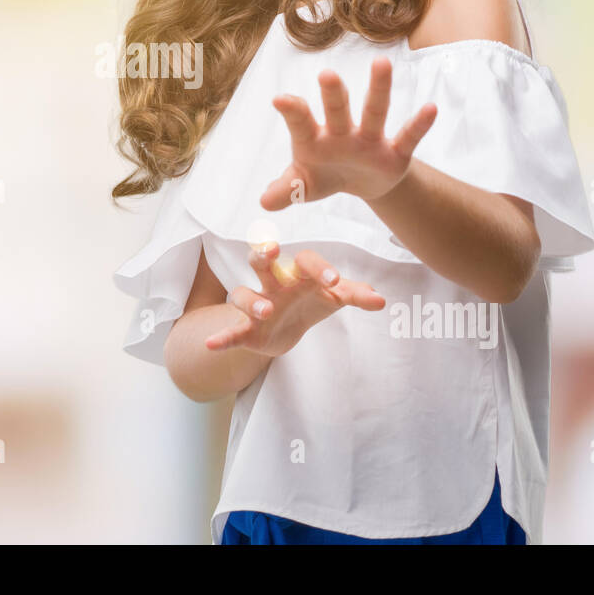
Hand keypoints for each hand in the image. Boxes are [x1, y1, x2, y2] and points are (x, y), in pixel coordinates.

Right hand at [204, 242, 385, 357]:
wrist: (290, 328)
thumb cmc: (312, 301)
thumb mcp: (334, 297)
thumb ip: (355, 295)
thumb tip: (381, 300)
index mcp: (296, 274)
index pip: (305, 261)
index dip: (319, 268)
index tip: (335, 280)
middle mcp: (273, 284)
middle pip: (262, 262)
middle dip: (264, 254)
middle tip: (272, 250)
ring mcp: (257, 305)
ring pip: (244, 294)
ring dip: (251, 300)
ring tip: (265, 310)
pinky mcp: (247, 329)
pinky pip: (231, 331)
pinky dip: (221, 337)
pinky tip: (212, 344)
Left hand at [260, 61, 436, 208]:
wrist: (360, 183)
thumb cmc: (324, 175)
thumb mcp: (304, 187)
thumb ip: (286, 192)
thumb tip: (264, 202)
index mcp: (314, 139)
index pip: (301, 122)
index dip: (292, 111)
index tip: (280, 99)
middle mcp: (342, 133)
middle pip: (337, 110)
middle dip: (333, 94)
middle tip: (326, 75)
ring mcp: (370, 140)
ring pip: (374, 111)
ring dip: (378, 89)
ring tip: (382, 63)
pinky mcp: (395, 152)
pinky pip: (408, 137)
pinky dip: (419, 124)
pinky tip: (431, 108)